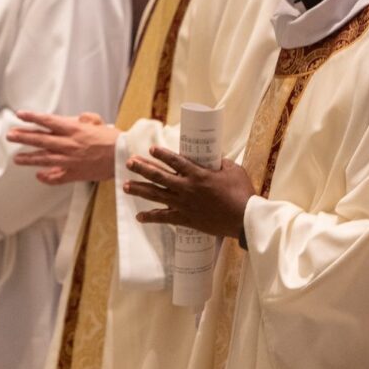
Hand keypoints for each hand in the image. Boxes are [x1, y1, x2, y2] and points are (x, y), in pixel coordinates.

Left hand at [9, 111, 119, 184]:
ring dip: (29, 158)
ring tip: (17, 159)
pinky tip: (38, 175)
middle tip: (10, 136)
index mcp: (74, 129)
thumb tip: (77, 118)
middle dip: (23, 137)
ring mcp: (70, 160)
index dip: (32, 118)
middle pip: (41, 140)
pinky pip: (56, 177)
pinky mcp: (74, 173)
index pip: (48, 121)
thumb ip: (84, 119)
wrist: (122, 156)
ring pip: (44, 159)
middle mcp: (69, 144)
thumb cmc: (112, 139)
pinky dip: (46, 177)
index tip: (20, 115)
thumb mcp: (98, 122)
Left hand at [124, 147, 252, 240]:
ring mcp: (185, 204)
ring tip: (125, 186)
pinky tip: (139, 217)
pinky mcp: (186, 219)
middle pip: (159, 177)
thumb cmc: (241, 192)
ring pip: (157, 196)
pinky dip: (151, 217)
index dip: (162, 154)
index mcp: (198, 174)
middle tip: (129, 163)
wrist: (243, 219)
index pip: (176, 161)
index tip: (151, 149)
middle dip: (142, 168)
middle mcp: (187, 188)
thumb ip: (219, 163)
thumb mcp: (233, 170)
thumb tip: (212, 158)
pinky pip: (165, 218)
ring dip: (140, 190)